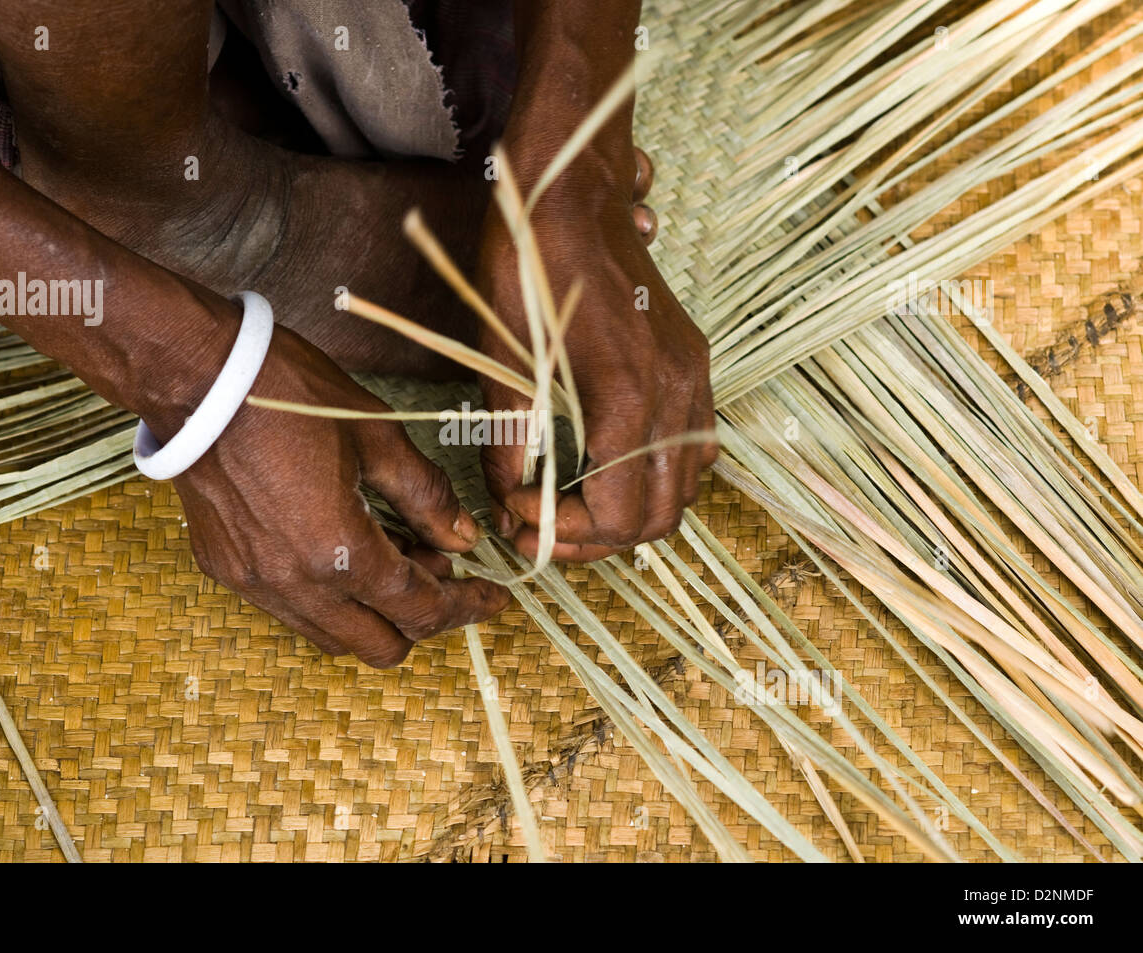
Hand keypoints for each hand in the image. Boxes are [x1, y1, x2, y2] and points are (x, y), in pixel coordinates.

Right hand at [171, 326, 508, 667]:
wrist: (194, 377)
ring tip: (389, 552)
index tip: (491, 596)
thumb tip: (464, 539)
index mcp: (338, 552)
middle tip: (438, 569)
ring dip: (371, 612)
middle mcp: (294, 585)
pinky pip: (289, 608)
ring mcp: (254, 583)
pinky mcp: (225, 570)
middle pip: (379, 647)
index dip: (467, 607)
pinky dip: (325, 595)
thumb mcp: (377, 436)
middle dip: (420, 619)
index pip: (420, 611)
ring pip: (331, 636)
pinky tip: (336, 545)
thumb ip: (427, 498)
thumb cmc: (289, 395)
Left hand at [479, 146, 716, 561]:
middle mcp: (675, 396)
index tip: (515, 510)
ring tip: (570, 501)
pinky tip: (607, 460)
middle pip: (659, 517)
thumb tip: (512, 499)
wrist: (572, 191)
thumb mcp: (503, 359)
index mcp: (626, 400)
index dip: (563, 532)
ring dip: (630, 509)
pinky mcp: (693, 361)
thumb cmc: (528, 267)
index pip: (617, 518)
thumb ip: (511, 441)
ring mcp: (692, 378)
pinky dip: (656, 472)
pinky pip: (695, 445)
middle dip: (596, 536)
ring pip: (683, 487)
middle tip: (540, 526)